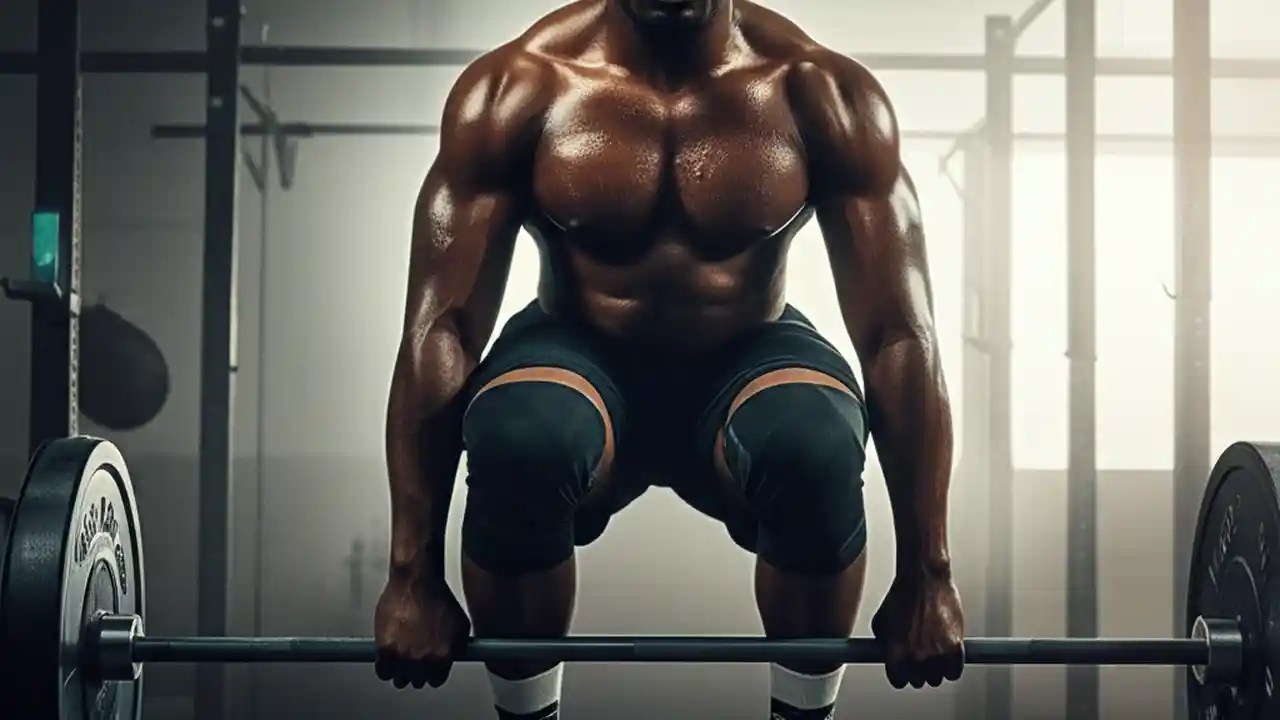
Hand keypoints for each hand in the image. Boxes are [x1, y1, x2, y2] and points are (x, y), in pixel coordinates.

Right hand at [374, 574, 471, 688]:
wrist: (416, 581)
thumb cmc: (437, 597)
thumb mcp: (460, 625)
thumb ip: (458, 647)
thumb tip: (454, 657)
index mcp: (443, 656)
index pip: (435, 680)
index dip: (431, 673)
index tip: (427, 670)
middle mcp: (423, 659)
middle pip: (417, 681)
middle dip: (416, 672)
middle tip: (413, 661)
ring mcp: (403, 655)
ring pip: (399, 678)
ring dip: (400, 671)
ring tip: (401, 658)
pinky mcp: (385, 648)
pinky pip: (382, 671)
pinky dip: (384, 667)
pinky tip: (387, 658)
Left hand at [871, 568, 964, 688]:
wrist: (924, 579)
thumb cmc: (903, 595)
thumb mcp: (881, 622)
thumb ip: (883, 644)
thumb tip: (884, 655)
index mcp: (895, 652)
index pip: (898, 681)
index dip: (902, 675)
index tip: (905, 673)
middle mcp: (916, 656)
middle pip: (919, 681)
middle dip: (919, 671)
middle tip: (920, 658)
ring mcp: (936, 653)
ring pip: (938, 678)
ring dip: (936, 669)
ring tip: (933, 654)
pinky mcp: (955, 648)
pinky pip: (955, 671)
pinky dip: (952, 666)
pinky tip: (947, 656)